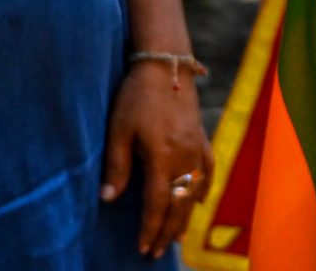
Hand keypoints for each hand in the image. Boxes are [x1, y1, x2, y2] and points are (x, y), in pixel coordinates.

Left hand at [100, 60, 212, 259]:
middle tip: (158, 251)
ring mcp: (197, 148)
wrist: (166, 64)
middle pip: (178, 204)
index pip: (157, 204)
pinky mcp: (201, 137)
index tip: (144, 247)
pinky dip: (204, 189)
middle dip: (168, 230)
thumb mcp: (119, 129)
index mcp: (163, 157)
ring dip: (185, 217)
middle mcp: (184, 158)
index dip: (150, 228)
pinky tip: (199, 200)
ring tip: (177, 237)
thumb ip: (117, 165)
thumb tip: (108, 197)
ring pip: (194, 192)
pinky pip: (208, 170)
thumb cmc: (137, 95)